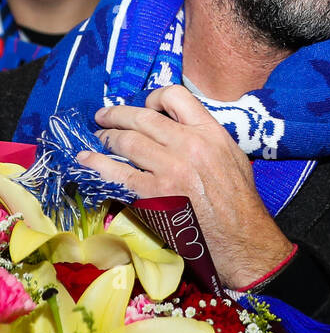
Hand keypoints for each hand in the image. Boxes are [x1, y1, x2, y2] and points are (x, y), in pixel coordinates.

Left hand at [78, 85, 293, 288]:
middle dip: (117, 115)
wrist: (240, 236)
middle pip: (142, 117)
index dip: (153, 98)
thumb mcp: (232, 154)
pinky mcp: (154, 193)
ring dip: (106, 138)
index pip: (175, 96)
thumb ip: (206, 135)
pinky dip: (98, 164)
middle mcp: (188, 144)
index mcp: (210, 132)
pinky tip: (86, 160)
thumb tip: (177, 125)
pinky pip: (118, 173)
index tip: (144, 108)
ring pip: (126, 141)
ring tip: (98, 138)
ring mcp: (169, 169)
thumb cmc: (239, 198)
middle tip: (104, 117)